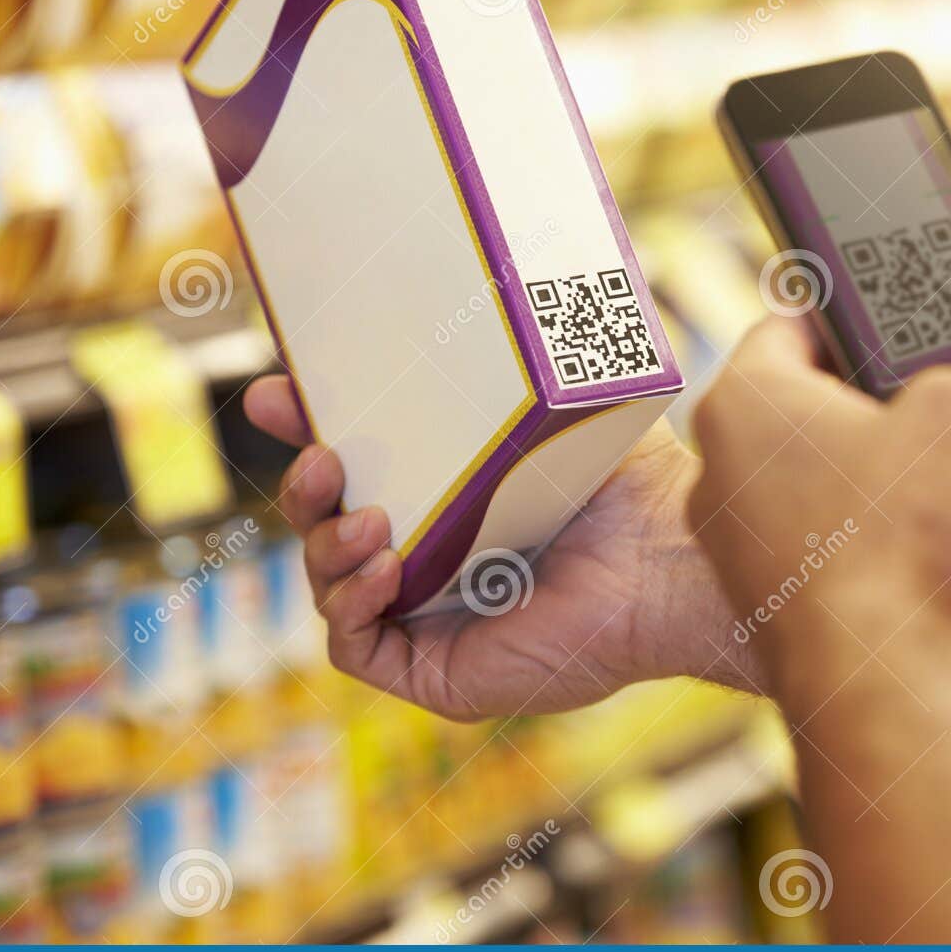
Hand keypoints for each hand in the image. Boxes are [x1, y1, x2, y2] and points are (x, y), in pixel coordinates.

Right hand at [243, 376, 746, 719]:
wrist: (670, 556)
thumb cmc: (627, 480)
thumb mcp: (544, 406)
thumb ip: (486, 362)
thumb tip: (459, 279)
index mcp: (448, 498)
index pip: (359, 469)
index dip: (310, 431)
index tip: (280, 393)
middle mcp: (434, 558)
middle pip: (329, 527)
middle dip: (305, 490)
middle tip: (319, 455)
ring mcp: (431, 618)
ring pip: (331, 585)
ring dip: (326, 546)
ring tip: (367, 518)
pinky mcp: (438, 672)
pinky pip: (356, 648)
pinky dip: (350, 607)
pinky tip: (384, 569)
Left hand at [686, 318, 950, 696]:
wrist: (883, 685)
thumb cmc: (906, 531)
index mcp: (744, 402)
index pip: (797, 324)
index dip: (867, 313)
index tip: (913, 320)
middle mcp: (730, 476)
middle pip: (848, 415)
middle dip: (944, 409)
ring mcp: (757, 552)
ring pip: (873, 487)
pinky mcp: (794, 614)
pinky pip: (873, 549)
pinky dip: (936, 534)